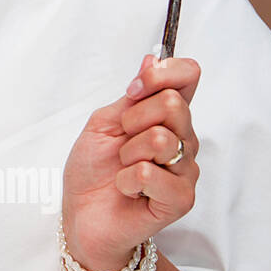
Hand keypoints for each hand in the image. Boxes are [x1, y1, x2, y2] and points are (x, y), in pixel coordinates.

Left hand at [61, 54, 200, 270]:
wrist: (82, 214)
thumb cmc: (92, 169)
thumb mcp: (104, 123)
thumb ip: (132, 95)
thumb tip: (153, 57)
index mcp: (167, 117)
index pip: (189, 76)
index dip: (162, 74)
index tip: (133, 90)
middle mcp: (184, 140)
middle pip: (173, 104)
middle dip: (132, 120)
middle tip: (120, 142)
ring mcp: (186, 170)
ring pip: (162, 139)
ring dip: (128, 154)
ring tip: (123, 169)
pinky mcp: (182, 199)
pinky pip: (151, 173)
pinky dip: (127, 180)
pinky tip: (128, 190)